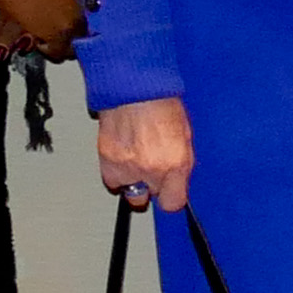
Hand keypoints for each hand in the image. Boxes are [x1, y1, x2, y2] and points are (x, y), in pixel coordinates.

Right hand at [97, 96, 192, 210]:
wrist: (134, 88)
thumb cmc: (162, 105)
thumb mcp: (185, 137)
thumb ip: (181, 164)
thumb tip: (178, 181)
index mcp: (176, 164)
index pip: (173, 203)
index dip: (171, 198)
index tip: (169, 193)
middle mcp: (151, 169)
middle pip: (148, 198)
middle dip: (151, 187)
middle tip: (151, 170)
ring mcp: (127, 167)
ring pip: (128, 191)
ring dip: (132, 180)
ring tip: (136, 159)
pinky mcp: (107, 161)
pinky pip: (112, 180)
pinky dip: (116, 173)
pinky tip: (124, 156)